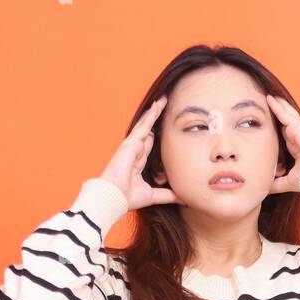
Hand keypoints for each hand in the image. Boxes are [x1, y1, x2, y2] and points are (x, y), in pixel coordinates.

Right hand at [100, 95, 180, 209]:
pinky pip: (143, 125)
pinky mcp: (130, 143)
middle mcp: (134, 152)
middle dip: (155, 119)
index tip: (165, 128)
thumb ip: (167, 195)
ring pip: (146, 125)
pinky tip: (157, 105)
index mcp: (137, 163)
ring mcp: (131, 146)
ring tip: (163, 100)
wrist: (115, 197)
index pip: (149, 145)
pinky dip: (151, 115)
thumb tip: (184, 198)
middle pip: (147, 131)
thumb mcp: (153, 195)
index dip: (156, 135)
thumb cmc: (128, 197)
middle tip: (165, 106)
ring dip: (154, 112)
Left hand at [266, 94, 299, 194]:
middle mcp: (298, 137)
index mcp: (296, 148)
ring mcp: (298, 131)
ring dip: (277, 105)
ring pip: (285, 114)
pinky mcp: (298, 127)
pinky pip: (284, 114)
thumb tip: (264, 189)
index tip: (267, 123)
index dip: (277, 127)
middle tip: (266, 103)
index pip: (284, 135)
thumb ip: (276, 183)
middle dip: (277, 112)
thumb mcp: (288, 181)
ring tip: (268, 96)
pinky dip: (276, 106)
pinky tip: (269, 99)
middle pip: (285, 122)